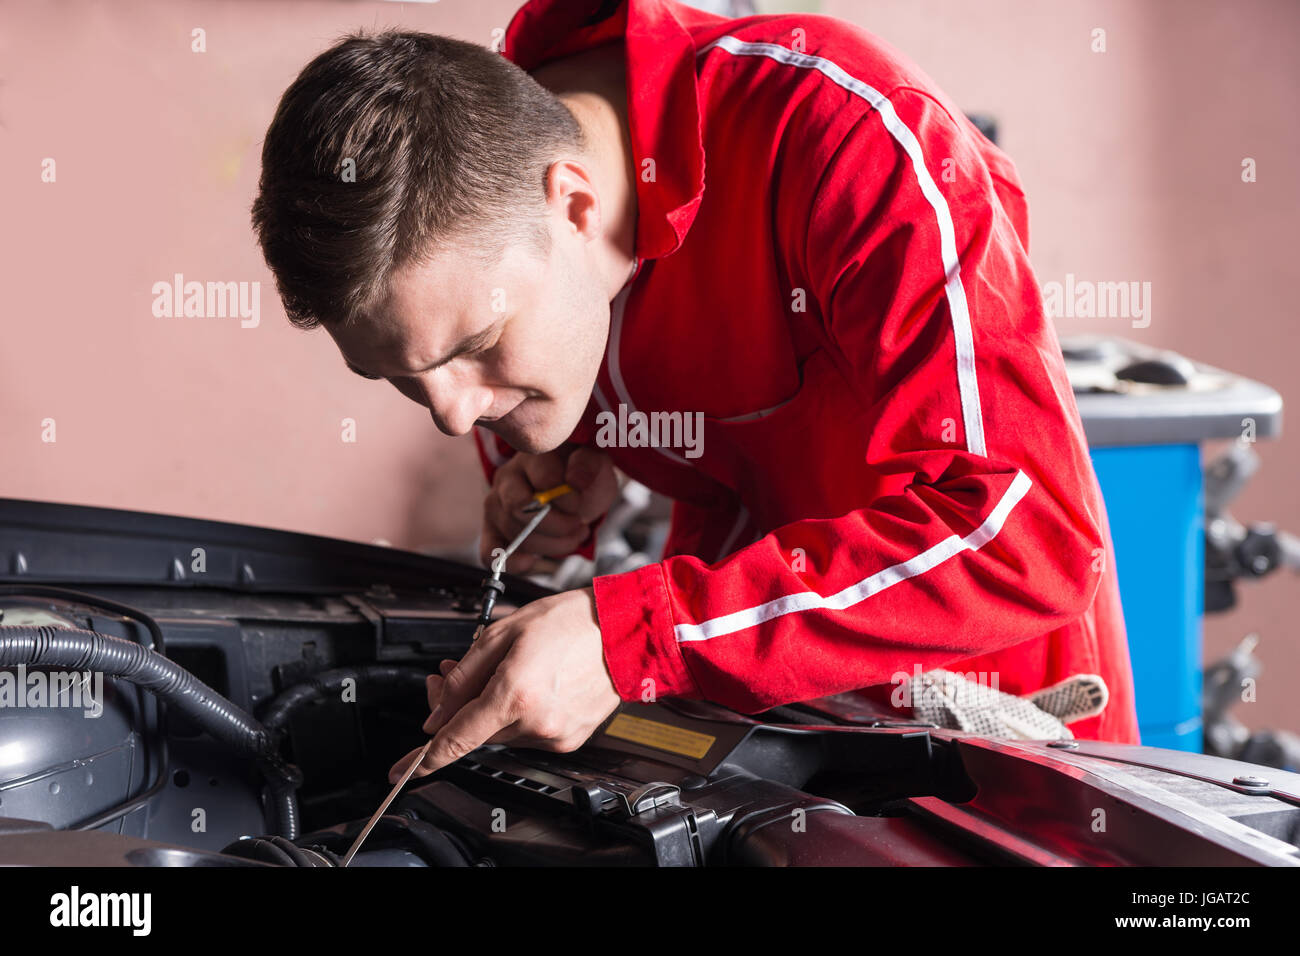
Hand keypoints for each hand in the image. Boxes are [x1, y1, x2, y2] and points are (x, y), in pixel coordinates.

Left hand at [387, 587, 620, 782]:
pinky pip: (527, 734)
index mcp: (514, 693)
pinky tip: (524, 684)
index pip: (456, 738)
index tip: (401, 772)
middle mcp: (535, 722)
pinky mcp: (569, 740)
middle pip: (475, 732)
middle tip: (447, 676)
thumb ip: (463, 675)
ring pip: (500, 733)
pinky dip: (518, 714)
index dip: (423, 759)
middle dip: (456, 707)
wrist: (625, 631)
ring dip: (488, 709)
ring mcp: (554, 735)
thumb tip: (438, 712)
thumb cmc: (571, 622)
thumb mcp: (503, 632)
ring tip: (496, 672)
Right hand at [480, 445, 618, 574]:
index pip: (544, 479)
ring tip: (573, 536)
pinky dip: (509, 561)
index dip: (568, 499)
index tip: (581, 506)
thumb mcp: (594, 462)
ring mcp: (496, 503)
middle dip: (557, 526)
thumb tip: (574, 480)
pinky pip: (489, 550)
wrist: (574, 489)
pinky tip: (529, 562)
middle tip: (579, 526)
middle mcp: (507, 477)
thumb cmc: (582, 474)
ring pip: (513, 531)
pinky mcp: (492, 528)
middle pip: (519, 508)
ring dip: (550, 544)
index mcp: (533, 456)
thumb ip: (588, 464)